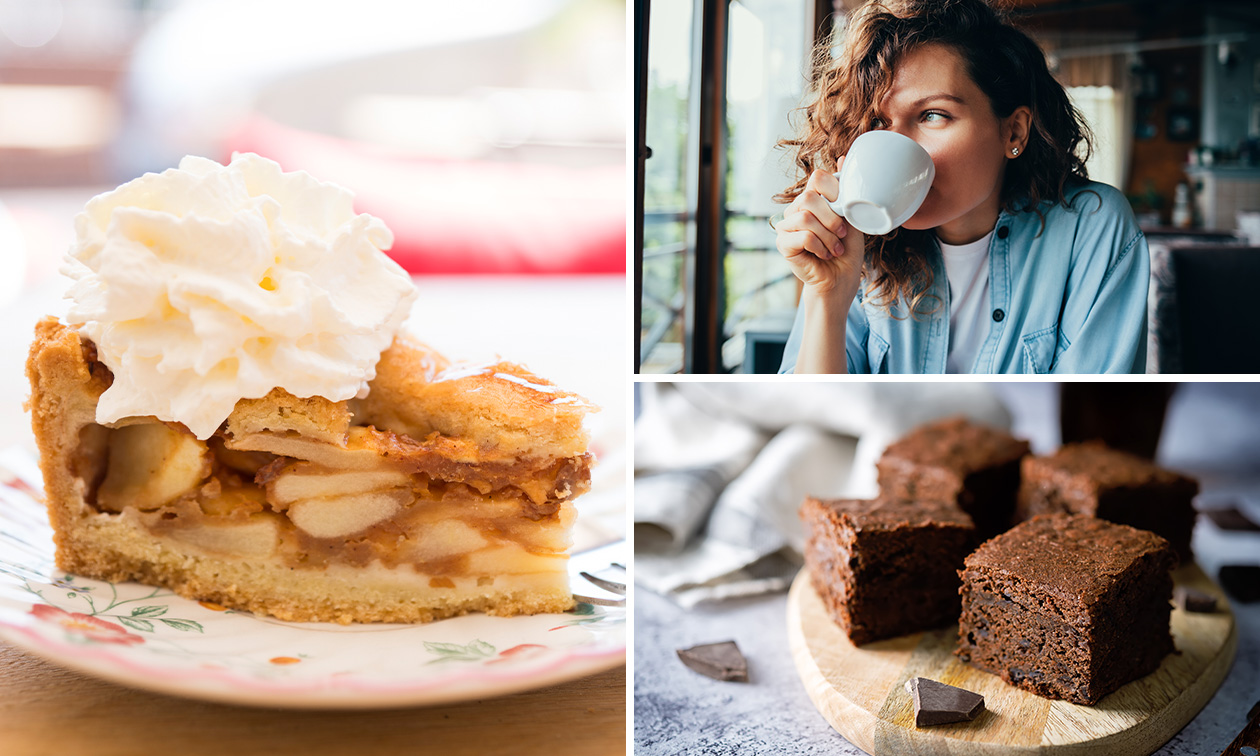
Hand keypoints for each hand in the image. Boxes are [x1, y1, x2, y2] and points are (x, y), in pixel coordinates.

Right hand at [774, 164, 863, 302]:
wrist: (840, 280)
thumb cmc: (847, 251)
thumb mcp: (852, 217)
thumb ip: (846, 192)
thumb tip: (844, 158)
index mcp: (812, 200)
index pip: (817, 179)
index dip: (834, 191)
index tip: (845, 212)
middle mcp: (796, 209)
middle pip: (809, 197)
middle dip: (832, 218)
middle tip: (842, 234)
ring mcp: (786, 226)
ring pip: (805, 217)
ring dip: (827, 236)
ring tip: (835, 248)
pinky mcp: (783, 243)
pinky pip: (802, 235)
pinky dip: (819, 246)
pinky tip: (824, 254)